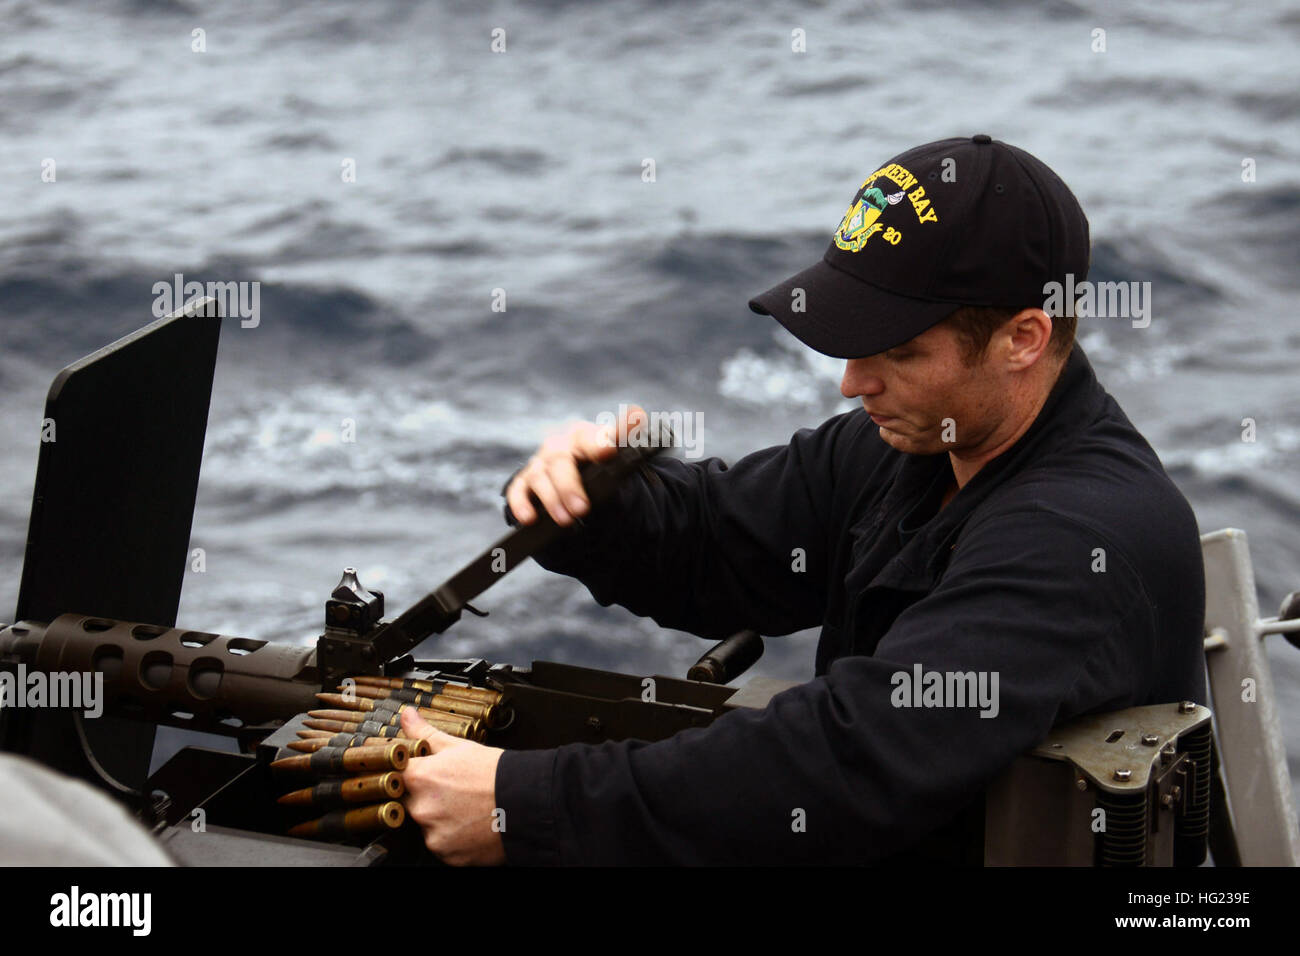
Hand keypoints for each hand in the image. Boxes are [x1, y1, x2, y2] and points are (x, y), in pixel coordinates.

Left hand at [399, 707, 506, 865]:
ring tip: (465, 809)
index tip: (421, 775)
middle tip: (452, 791)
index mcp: (419, 778)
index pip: (395, 776)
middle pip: (409, 803)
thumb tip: (407, 715)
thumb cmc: (496, 773)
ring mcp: (433, 835)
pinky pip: (442, 846)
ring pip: (427, 826)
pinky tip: (470, 825)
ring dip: (439, 819)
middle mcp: (421, 809)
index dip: (408, 774)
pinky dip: (452, 838)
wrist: (527, 803)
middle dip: (426, 797)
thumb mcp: (459, 746)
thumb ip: (425, 733)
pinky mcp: (447, 856)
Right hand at [506, 404, 647, 526]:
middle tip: (581, 508)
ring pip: (539, 477)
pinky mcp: (525, 483)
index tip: (608, 451)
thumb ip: (625, 437)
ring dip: (551, 500)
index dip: (598, 444)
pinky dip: (521, 504)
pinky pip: (518, 491)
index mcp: (583, 436)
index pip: (589, 438)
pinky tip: (529, 518)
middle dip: (569, 486)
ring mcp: (539, 464)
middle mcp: (558, 447)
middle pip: (559, 461)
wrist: (582, 479)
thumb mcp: (615, 454)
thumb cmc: (599, 465)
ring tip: (565, 520)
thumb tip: (637, 414)